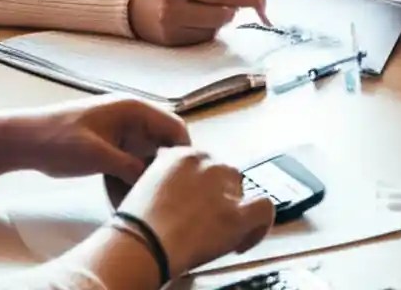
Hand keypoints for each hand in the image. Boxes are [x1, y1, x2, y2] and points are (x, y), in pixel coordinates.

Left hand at [12, 96, 189, 184]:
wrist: (21, 141)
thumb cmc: (58, 140)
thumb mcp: (97, 156)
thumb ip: (131, 167)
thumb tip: (157, 182)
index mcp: (134, 110)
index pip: (174, 127)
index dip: (184, 152)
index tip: (184, 179)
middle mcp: (133, 118)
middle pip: (163, 144)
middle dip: (163, 169)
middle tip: (163, 193)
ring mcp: (121, 133)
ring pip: (147, 158)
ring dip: (144, 178)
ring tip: (138, 200)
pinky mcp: (110, 147)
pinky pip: (130, 165)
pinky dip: (128, 180)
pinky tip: (118, 199)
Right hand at [117, 147, 274, 276]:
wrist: (140, 244)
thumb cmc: (135, 227)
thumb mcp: (143, 189)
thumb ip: (165, 182)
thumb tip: (176, 195)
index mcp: (181, 155)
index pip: (206, 164)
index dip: (206, 186)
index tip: (198, 203)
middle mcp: (206, 164)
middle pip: (227, 175)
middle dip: (220, 199)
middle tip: (208, 223)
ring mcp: (224, 187)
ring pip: (244, 190)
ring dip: (235, 211)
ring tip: (221, 235)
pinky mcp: (236, 213)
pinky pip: (264, 210)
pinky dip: (261, 225)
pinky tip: (246, 239)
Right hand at [129, 0, 267, 45]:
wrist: (129, 3)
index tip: (264, 4)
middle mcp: (175, 5)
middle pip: (224, 14)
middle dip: (230, 10)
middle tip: (221, 3)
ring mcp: (171, 26)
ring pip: (215, 29)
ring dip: (216, 21)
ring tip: (198, 10)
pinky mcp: (170, 42)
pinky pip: (202, 39)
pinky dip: (204, 31)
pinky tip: (190, 22)